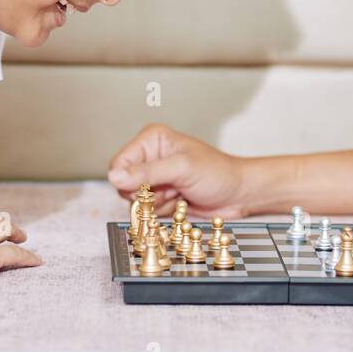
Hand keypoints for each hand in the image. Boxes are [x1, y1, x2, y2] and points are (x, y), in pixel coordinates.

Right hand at [107, 123, 249, 217]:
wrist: (238, 193)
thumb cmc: (218, 173)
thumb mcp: (182, 168)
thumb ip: (147, 172)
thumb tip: (114, 176)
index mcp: (152, 140)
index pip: (119, 163)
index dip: (129, 180)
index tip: (150, 186)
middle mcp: (150, 157)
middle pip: (124, 184)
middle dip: (148, 193)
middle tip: (172, 188)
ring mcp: (156, 178)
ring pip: (136, 201)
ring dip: (158, 203)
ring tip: (180, 193)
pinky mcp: (162, 195)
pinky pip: (148, 211)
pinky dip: (164, 211)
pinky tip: (181, 201)